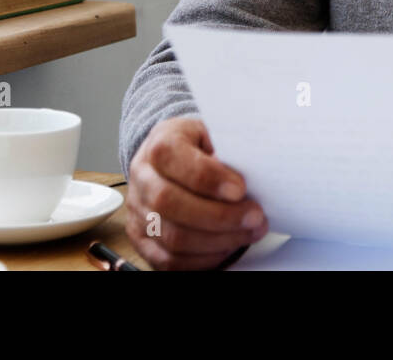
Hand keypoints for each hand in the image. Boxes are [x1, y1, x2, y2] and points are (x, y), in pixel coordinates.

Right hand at [125, 116, 268, 269]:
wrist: (172, 159)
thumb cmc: (199, 147)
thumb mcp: (213, 134)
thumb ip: (227, 151)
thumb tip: (253, 179)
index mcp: (159, 143)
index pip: (174, 159)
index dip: (208, 178)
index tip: (240, 189)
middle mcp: (142, 177)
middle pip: (169, 203)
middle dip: (219, 215)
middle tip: (254, 216)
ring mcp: (138, 210)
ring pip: (173, 237)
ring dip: (219, 240)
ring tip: (249, 232)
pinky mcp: (142, 239)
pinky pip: (170, 260)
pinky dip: (205, 258)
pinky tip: (228, 246)